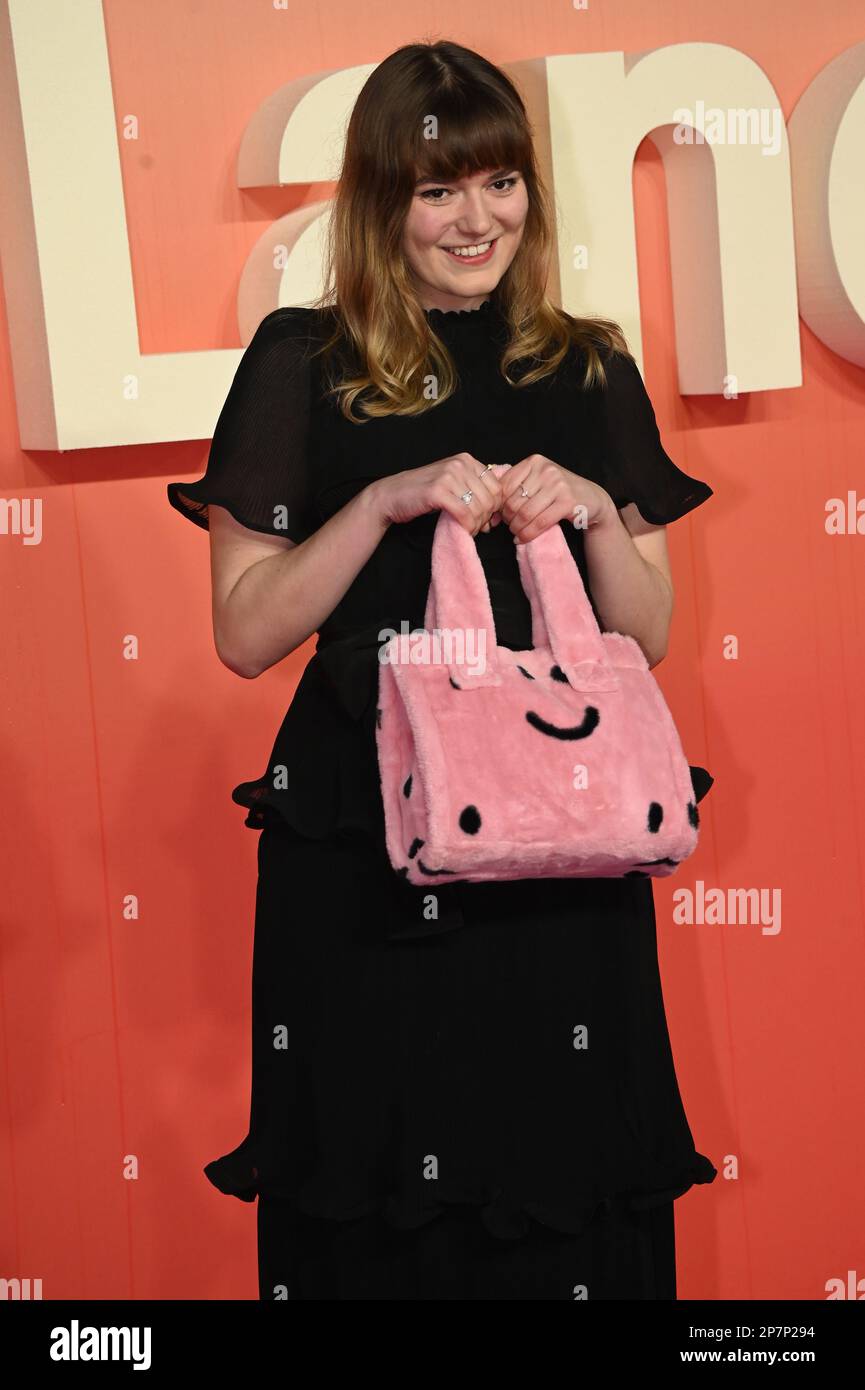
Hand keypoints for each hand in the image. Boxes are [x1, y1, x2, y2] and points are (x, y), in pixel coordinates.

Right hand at [369, 453, 503, 536]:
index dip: (495, 507)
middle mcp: (460, 464)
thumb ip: (474, 491)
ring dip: (476, 525)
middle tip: (475, 528)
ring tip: (467, 530)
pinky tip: (462, 530)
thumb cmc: (422, 493)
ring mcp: (448, 476)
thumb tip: (497, 515)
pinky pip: (465, 513)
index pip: (497, 486)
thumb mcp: (452, 484)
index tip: (486, 519)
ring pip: (479, 507)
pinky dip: (467, 526)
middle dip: (486, 518)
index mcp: (466, 460)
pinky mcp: (438, 491)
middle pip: (490, 498)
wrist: (392, 495)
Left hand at [498, 455, 614, 542]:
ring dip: (517, 529)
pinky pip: (539, 523)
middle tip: (510, 526)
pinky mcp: (567, 501)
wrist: (592, 499)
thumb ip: (517, 488)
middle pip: (513, 501)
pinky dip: (528, 534)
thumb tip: (492, 508)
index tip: (499, 517)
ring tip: (517, 533)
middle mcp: (545, 469)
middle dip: (508, 519)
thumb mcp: (538, 482)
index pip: (504, 485)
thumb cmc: (560, 493)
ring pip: (525, 514)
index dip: (498, 505)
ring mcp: (557, 484)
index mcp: (534, 461)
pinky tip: (523, 538)